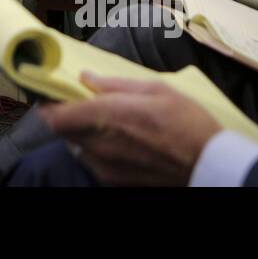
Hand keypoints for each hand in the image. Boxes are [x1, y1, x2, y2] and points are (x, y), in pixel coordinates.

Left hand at [42, 72, 221, 184]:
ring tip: (103, 122)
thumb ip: (115, 84)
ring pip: (76, 146)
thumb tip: (87, 78)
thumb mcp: (155, 89)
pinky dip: (94, 149)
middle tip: (80, 104)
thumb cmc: (186, 121)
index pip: (55, 116)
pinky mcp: (114, 180)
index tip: (52, 94)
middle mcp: (100, 143)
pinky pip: (92, 161)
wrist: (209, 164)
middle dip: (66, 116)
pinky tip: (116, 141)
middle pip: (62, 131)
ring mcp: (105, 165)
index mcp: (107, 115)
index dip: (48, 105)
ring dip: (80, 133)